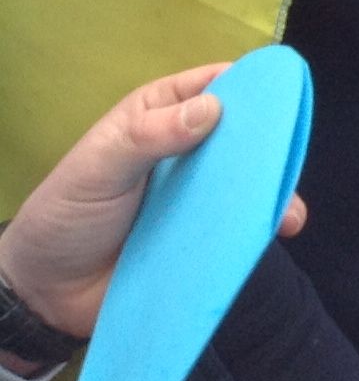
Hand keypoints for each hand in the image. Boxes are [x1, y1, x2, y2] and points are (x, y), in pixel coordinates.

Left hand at [0, 67, 306, 340]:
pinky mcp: (207, 237)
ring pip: (250, 183)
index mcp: (163, 116)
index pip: (218, 85)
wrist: (47, 295)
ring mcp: (202, 196)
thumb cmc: (66, 215)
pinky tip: (274, 234)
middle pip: (246, 135)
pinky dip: (260, 229)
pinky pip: (242, 227)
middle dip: (274, 145)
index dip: (252, 85)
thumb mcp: (97, 166)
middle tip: (289, 160)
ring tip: (286, 215)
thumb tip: (213, 109)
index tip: (284, 97)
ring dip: (273, 193)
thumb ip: (148, 135)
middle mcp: (191, 151)